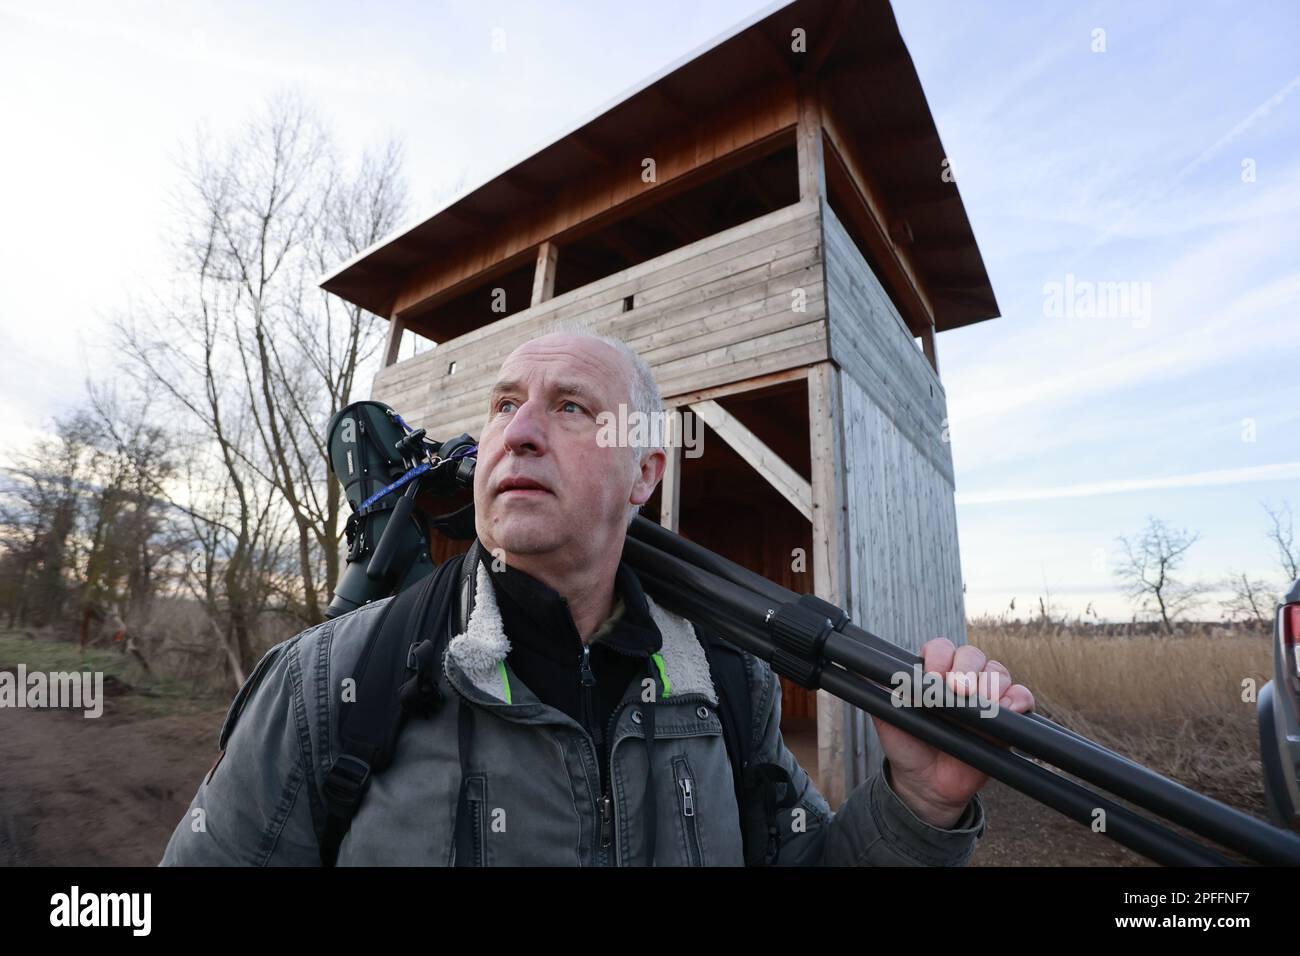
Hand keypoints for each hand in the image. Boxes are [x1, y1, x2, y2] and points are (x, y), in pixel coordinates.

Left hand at [871, 637, 1034, 827]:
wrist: (926, 784)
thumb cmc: (907, 747)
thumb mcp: (888, 718)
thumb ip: (880, 692)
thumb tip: (863, 668)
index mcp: (934, 674)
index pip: (942, 649)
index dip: (940, 657)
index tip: (933, 677)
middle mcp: (962, 680)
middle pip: (973, 655)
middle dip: (966, 669)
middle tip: (958, 690)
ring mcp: (985, 697)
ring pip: (998, 671)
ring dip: (991, 683)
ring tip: (980, 703)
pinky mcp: (1007, 719)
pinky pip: (1021, 698)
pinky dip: (1018, 699)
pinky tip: (1006, 709)